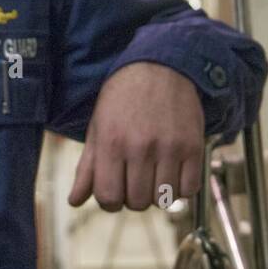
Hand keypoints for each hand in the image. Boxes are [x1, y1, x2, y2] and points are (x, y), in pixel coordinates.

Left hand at [68, 61, 205, 210]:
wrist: (161, 65)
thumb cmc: (124, 97)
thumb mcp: (98, 126)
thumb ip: (87, 167)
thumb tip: (74, 201)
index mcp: (111, 143)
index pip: (108, 198)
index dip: (110, 201)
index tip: (116, 190)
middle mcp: (140, 147)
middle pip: (137, 203)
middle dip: (134, 197)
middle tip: (136, 179)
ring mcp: (169, 147)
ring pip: (163, 199)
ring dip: (158, 194)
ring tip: (155, 175)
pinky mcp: (192, 146)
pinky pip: (189, 189)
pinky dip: (181, 188)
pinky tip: (174, 173)